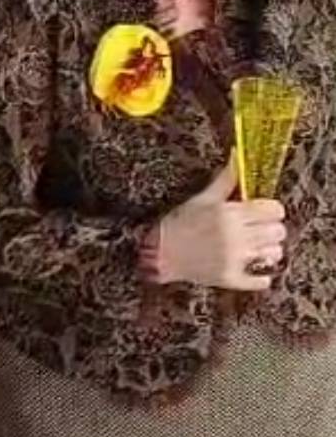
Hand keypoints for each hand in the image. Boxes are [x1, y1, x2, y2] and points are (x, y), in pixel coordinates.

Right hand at [153, 161, 286, 290]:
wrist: (158, 253)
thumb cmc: (178, 223)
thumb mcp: (201, 199)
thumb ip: (225, 180)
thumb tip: (237, 155)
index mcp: (229, 213)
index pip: (274, 210)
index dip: (271, 210)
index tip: (263, 213)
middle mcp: (235, 236)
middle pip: (278, 231)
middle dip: (270, 229)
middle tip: (257, 230)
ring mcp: (234, 259)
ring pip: (274, 254)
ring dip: (267, 251)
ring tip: (253, 249)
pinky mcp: (230, 278)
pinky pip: (261, 281)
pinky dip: (260, 276)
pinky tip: (250, 267)